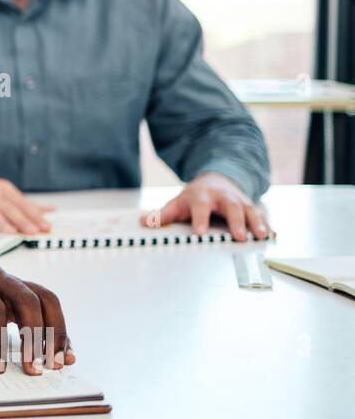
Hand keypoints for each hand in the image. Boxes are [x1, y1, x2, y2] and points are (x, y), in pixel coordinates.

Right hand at [0, 167, 52, 233]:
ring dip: (0, 222)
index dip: (34, 215)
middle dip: (22, 220)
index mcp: (0, 189)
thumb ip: (21, 203)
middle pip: (7, 208)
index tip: (46, 226)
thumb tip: (48, 210)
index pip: (21, 203)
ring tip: (11, 232)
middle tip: (34, 231)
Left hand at [0, 261, 73, 375]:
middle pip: (27, 299)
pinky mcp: (19, 292)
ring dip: (55, 331)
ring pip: (45, 299)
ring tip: (56, 363)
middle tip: (33, 368)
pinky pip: (47, 305)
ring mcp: (10, 282)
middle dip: (34, 335)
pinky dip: (58, 329)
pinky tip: (65, 353)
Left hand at [146, 172, 268, 241]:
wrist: (216, 181)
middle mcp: (223, 198)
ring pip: (251, 210)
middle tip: (240, 237)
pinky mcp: (252, 207)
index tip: (199, 233)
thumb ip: (162, 215)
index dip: (199, 220)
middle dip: (236, 222)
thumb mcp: (177, 203)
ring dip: (257, 223)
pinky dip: (268, 224)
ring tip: (262, 236)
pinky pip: (262, 215)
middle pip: (232, 207)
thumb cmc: (194, 198)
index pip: (200, 208)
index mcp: (202, 197)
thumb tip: (144, 223)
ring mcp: (240, 201)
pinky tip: (273, 235)